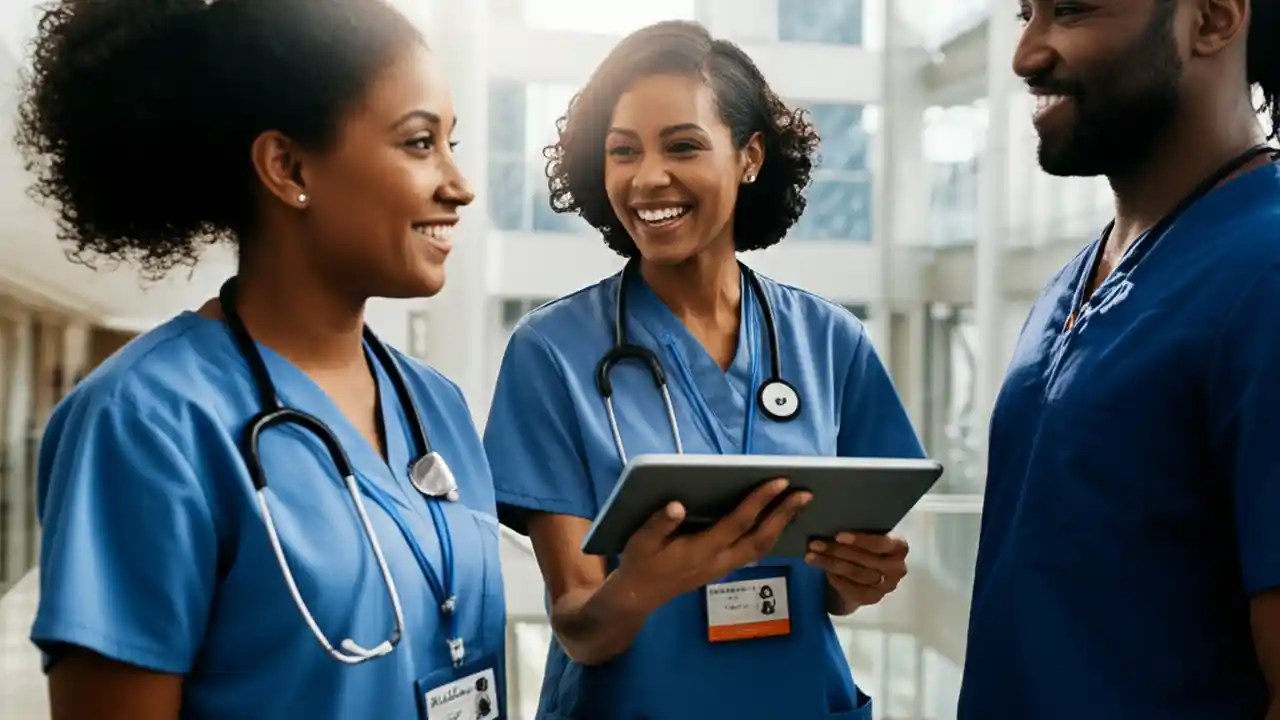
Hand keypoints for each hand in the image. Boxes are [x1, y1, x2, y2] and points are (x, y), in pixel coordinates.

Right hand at [615, 479, 811, 611]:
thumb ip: (659, 524)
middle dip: (784, 515)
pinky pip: (755, 552)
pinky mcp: (723, 569)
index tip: (779, 482)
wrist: (640, 597)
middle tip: (805, 493)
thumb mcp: (641, 541)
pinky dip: (771, 535)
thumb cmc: (640, 564)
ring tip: (798, 504)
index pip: (737, 523)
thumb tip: (677, 505)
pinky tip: (778, 522)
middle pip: (760, 539)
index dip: (759, 502)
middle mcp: (719, 561)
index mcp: (701, 551)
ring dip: (782, 525)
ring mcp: (724, 568)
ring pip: (761, 548)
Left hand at [805, 532, 907, 609]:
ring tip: (811, 556)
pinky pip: (852, 590)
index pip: (882, 543)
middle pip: (866, 560)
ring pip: (856, 574)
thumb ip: (859, 524)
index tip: (837, 536)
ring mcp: (886, 586)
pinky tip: (823, 570)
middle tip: (814, 544)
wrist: (866, 568)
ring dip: (831, 564)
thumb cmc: (864, 542)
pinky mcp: (873, 598)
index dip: (860, 540)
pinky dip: (836, 579)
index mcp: (899, 546)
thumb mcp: (867, 531)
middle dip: (838, 551)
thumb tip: (827, 510)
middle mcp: (897, 568)